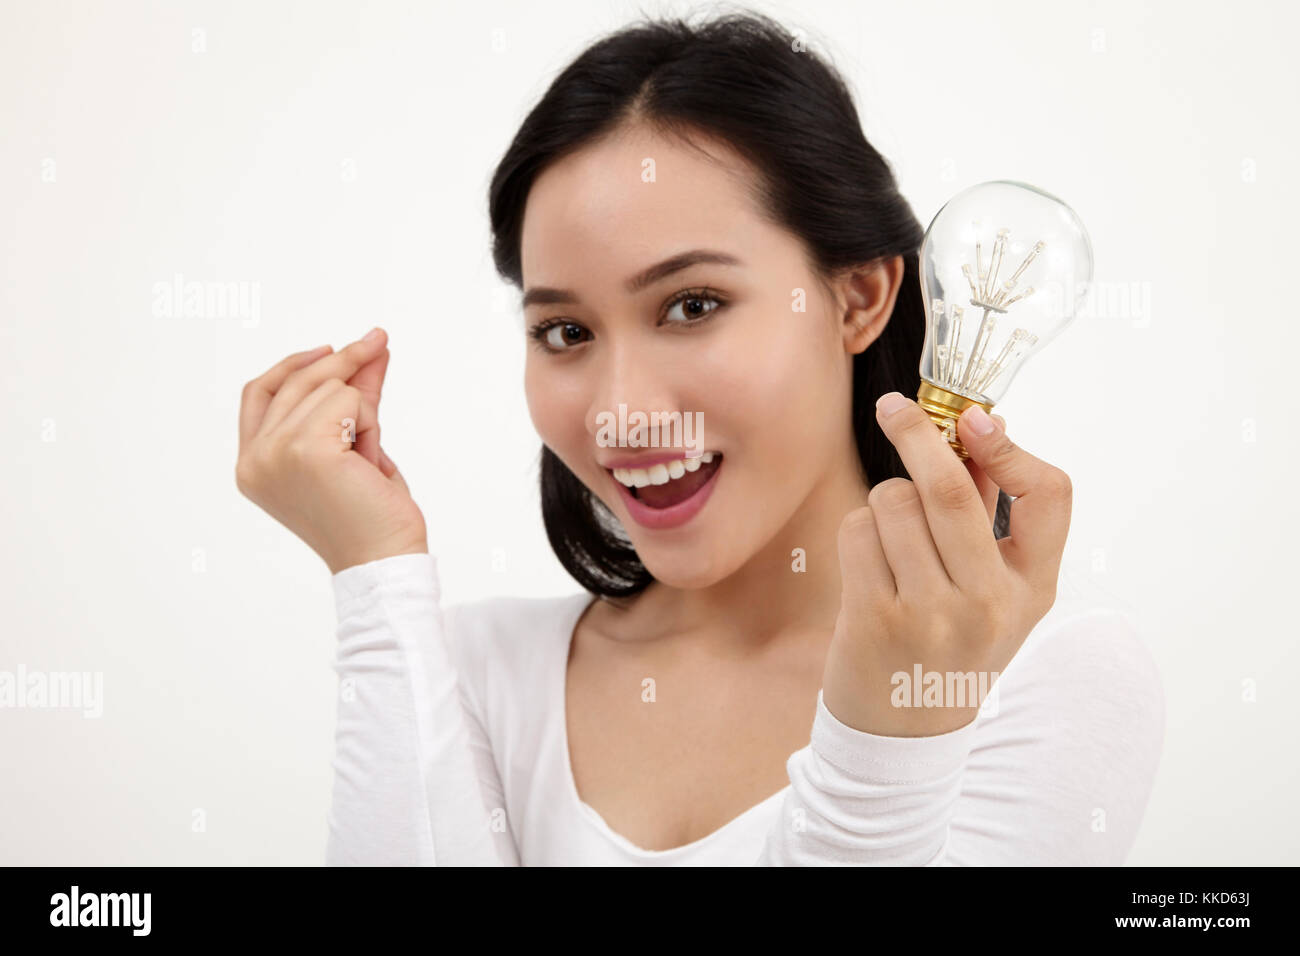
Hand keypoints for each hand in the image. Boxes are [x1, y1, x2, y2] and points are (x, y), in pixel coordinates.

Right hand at [235, 328, 427, 573]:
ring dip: (365, 414)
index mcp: (252, 466)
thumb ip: (354, 398)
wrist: (384, 560)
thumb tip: (371, 348)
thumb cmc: (372, 515)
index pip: (259, 393)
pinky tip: (371, 461)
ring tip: (368, 461)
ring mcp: (277, 452)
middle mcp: (255, 459)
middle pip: (296, 380)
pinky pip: (350, 401)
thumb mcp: (355, 445)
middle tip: (380, 340)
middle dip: (344, 360)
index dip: (294, 366)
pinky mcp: (307, 449)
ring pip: (330, 388)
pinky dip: (371, 424)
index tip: (331, 349)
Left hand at [822, 393, 1071, 736]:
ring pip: (893, 502)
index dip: (1011, 448)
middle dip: (917, 433)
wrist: (902, 734)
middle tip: (892, 406)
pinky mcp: (876, 618)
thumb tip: (978, 427)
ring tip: (891, 545)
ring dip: (883, 502)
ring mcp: (932, 613)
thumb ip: (991, 513)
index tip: (974, 419)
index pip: (1050, 496)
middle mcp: (989, 602)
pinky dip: (858, 532)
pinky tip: (869, 568)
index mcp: (1032, 589)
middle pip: (951, 488)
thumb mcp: (993, 591)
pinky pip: (858, 530)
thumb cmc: (948, 644)